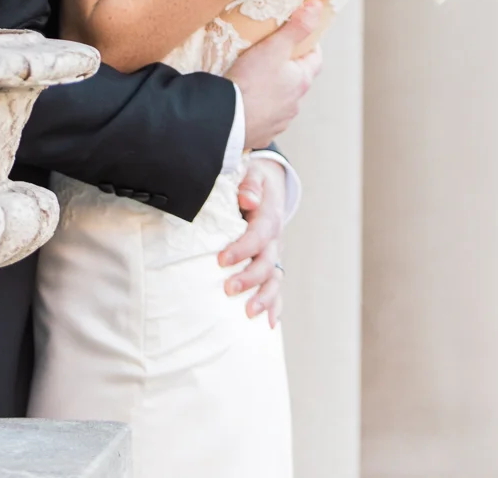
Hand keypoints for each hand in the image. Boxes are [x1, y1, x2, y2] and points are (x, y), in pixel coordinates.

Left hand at [218, 157, 286, 327]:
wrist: (268, 185)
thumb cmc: (253, 180)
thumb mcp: (252, 173)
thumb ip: (249, 185)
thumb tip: (248, 200)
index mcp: (268, 217)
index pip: (257, 236)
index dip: (242, 249)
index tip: (221, 260)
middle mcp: (274, 239)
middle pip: (267, 262)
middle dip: (249, 278)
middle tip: (228, 289)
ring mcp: (274, 254)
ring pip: (274, 279)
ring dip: (264, 298)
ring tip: (248, 314)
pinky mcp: (272, 264)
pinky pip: (276, 287)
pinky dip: (275, 306)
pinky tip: (268, 324)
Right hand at [225, 0, 324, 147]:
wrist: (224, 120)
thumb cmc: (250, 82)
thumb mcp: (274, 47)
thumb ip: (296, 26)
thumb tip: (316, 6)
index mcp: (301, 82)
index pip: (315, 59)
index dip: (309, 45)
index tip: (300, 35)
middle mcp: (294, 104)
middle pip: (296, 80)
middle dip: (286, 68)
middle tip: (269, 53)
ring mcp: (278, 121)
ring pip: (279, 101)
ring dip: (271, 91)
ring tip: (251, 78)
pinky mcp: (260, 134)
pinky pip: (262, 118)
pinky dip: (256, 109)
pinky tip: (242, 101)